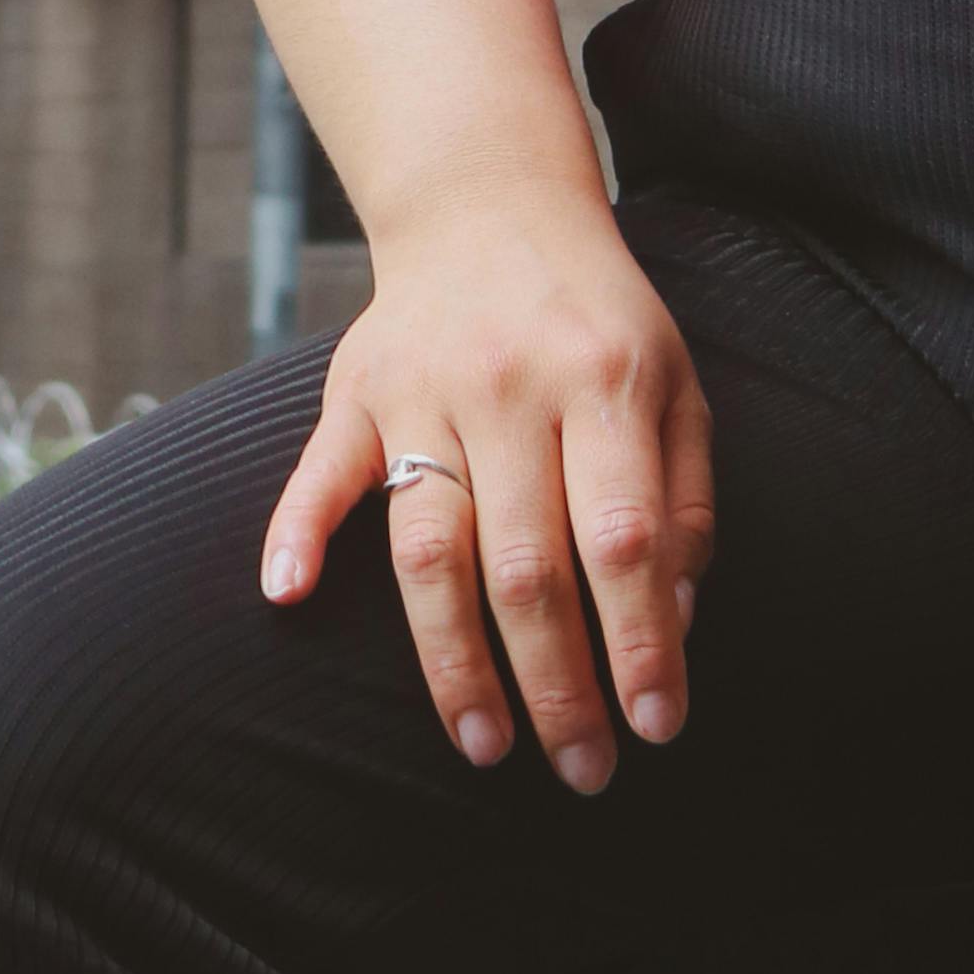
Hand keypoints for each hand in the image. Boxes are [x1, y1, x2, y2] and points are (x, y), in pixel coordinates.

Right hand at [260, 189, 713, 793]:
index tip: (659, 727)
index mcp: (605, 381)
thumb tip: (678, 621)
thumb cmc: (597, 315)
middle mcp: (512, 387)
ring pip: (430, 547)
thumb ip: (684, 498)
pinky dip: (296, 531)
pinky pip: (319, 471)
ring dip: (453, 661)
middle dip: (558, 683)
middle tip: (582, 772)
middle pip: (527, 565)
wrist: (490, 202)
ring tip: (487, 745)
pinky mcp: (356, 391)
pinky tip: (288, 598)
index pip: (623, 539)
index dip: (642, 642)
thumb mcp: (673, 382)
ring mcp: (424, 390)